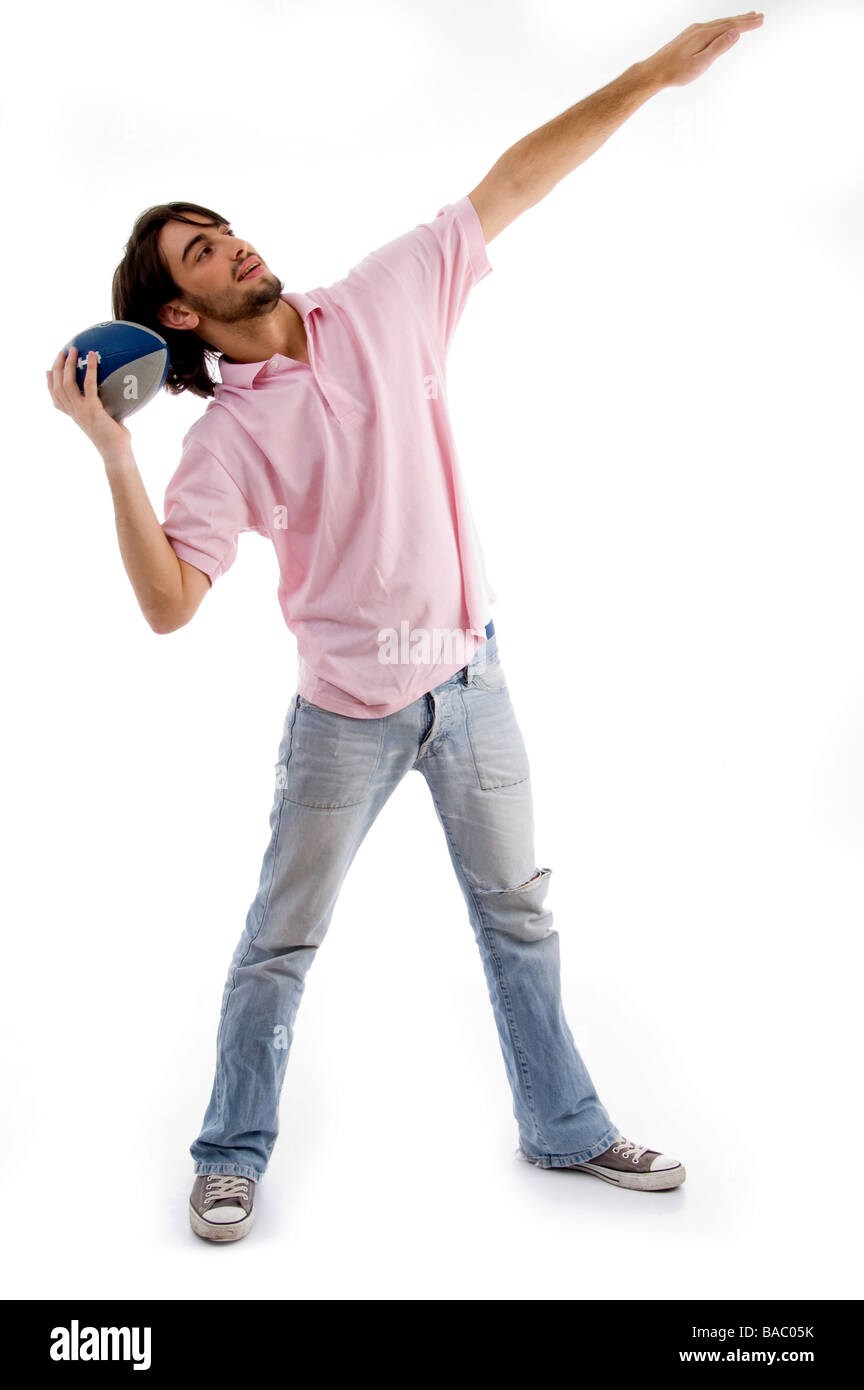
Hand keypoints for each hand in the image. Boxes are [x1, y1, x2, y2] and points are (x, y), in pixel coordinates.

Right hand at [45, 346, 131, 456]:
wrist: (116, 453)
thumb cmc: (115, 441)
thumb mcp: (106, 422)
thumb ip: (106, 410)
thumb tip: (120, 400)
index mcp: (75, 417)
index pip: (56, 399)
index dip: (50, 385)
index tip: (48, 371)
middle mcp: (74, 413)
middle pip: (57, 386)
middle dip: (57, 367)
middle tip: (62, 352)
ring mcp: (81, 411)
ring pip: (66, 383)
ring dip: (68, 364)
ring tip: (72, 350)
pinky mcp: (92, 409)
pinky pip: (88, 384)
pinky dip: (90, 368)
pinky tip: (92, 356)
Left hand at [642, 12, 763, 88]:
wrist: (654, 71)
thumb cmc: (676, 72)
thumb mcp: (700, 63)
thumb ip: (718, 48)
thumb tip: (736, 32)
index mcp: (705, 34)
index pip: (732, 27)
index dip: (747, 24)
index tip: (761, 20)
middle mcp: (700, 28)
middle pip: (727, 22)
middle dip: (744, 19)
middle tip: (759, 16)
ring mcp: (693, 31)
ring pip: (719, 23)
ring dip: (734, 20)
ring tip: (746, 18)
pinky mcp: (689, 35)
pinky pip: (711, 26)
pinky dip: (722, 25)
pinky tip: (724, 27)